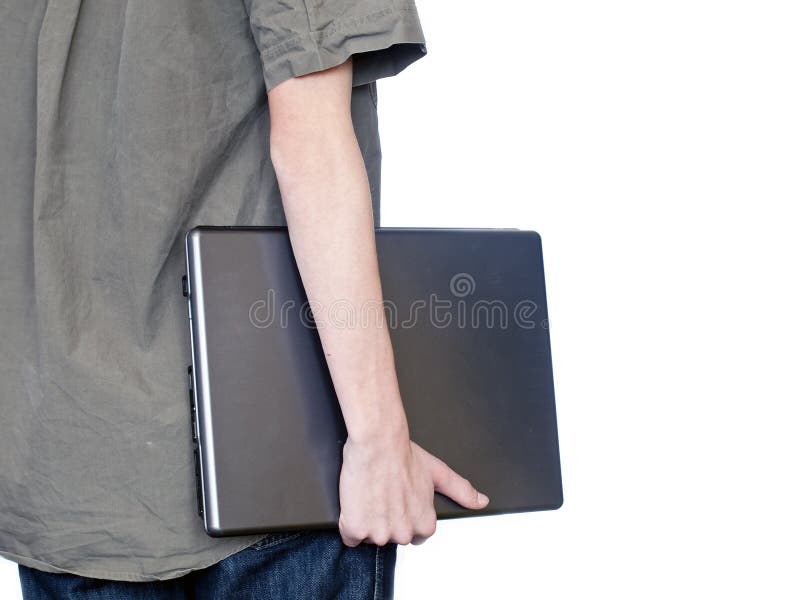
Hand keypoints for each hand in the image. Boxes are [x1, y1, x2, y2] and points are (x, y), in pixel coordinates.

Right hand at [337, 433, 489, 546]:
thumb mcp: (437, 472)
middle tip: (383, 493)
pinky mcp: (355, 529)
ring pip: (369, 536)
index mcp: (424, 523)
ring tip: (370, 493)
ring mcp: (379, 533)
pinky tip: (357, 502)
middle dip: (385, 519)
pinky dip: (349, 523)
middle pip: (390, 536)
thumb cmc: (404, 454)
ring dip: (366, 519)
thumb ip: (461, 490)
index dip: (403, 516)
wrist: (378, 442)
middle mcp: (403, 533)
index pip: (413, 534)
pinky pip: (349, 536)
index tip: (398, 500)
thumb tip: (481, 501)